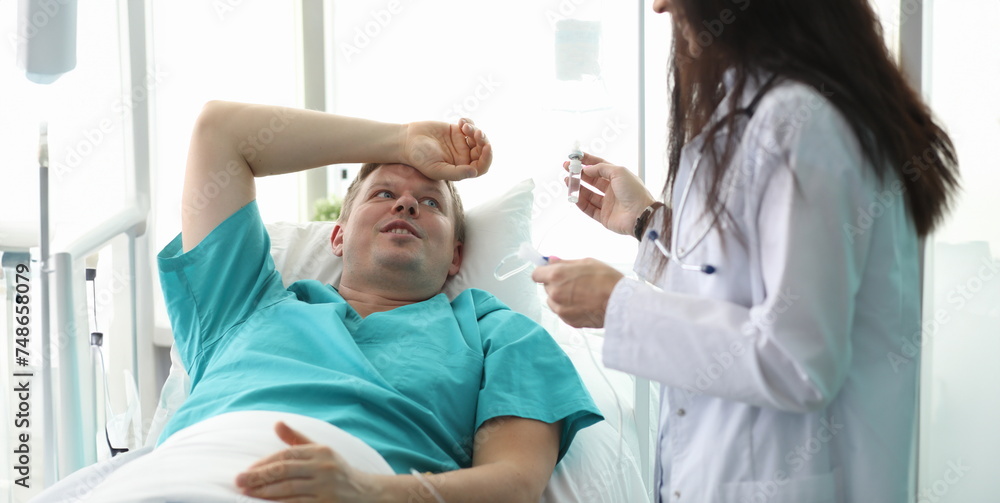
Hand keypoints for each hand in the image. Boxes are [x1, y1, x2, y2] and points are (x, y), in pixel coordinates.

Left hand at [236, 421, 380, 501]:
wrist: (367, 494)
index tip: (247, 471)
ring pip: (288, 490)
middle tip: (238, 482)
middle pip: (284, 472)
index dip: (264, 464)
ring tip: (248, 494)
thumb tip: (276, 423)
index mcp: (321, 452)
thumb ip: (297, 440)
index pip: (286, 456)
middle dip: (259, 477)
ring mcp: (326, 488)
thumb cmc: (338, 472)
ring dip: (265, 493)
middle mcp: (324, 468)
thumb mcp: (321, 452)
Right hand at [402, 118, 491, 180]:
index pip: (480, 167)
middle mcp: (463, 157)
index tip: (487, 147)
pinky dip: (469, 122)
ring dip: (475, 130)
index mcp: (461, 169)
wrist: (407, 141)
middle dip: (483, 141)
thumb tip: (474, 172)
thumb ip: (456, 173)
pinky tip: (461, 121)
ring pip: (478, 138)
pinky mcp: (457, 131)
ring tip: (464, 126)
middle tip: (477, 133)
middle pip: (482, 151)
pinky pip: (470, 126)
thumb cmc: (420, 159)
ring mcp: (461, 144)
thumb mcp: (437, 169)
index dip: (487, 158)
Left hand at [531, 258, 623, 327]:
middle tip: (573, 281)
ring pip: (553, 301)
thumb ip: (565, 262)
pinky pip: (562, 312)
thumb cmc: (607, 281)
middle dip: (555, 284)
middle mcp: (555, 293)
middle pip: (546, 287)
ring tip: (580, 294)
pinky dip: (569, 308)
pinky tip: (583, 303)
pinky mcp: (568, 321)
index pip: (536, 274)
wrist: (621, 303)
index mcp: (557, 276)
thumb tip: (552, 260)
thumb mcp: (586, 262)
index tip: (549, 271)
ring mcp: (561, 309)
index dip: (543, 272)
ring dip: (560, 297)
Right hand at [564, 153, 655, 234]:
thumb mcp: (619, 172)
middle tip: (567, 169)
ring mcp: (608, 203)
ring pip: (588, 194)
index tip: (575, 157)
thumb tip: (587, 169)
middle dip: (579, 174)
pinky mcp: (604, 216)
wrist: (641, 214)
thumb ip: (601, 168)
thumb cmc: (634, 192)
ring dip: (577, 187)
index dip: (587, 161)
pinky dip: (580, 202)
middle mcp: (612, 190)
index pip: (599, 166)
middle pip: (592, 180)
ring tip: (567, 181)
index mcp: (618, 178)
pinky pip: (588, 208)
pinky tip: (573, 196)